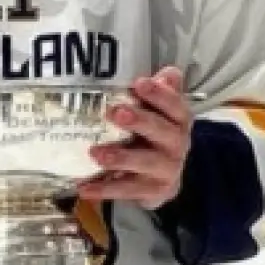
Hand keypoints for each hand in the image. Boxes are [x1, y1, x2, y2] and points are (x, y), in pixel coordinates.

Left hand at [80, 67, 191, 207]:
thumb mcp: (158, 112)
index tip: (139, 83)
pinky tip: (85, 187)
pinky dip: (105, 189)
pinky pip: (128, 190)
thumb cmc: (154, 135)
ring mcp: (167, 170)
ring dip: (120, 157)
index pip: (176, 106)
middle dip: (139, 121)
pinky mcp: (153, 192)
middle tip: (115, 112)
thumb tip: (168, 72)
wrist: (162, 178)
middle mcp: (178, 145)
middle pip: (163, 132)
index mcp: (179, 121)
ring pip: (145, 163)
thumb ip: (160, 91)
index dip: (160, 94)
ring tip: (95, 152)